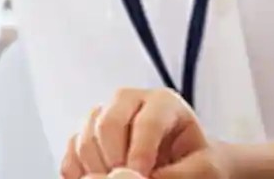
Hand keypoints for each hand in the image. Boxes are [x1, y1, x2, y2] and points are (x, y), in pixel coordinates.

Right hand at [61, 88, 229, 178]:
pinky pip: (70, 152)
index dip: (141, 153)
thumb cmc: (199, 165)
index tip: (141, 175)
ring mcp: (105, 115)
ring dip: (97, 168)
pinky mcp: (87, 136)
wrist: (187, 166)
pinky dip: (78, 171)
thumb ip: (177, 174)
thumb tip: (132, 177)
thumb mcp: (203, 169)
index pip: (146, 121)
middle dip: (114, 158)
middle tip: (124, 178)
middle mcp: (130, 101)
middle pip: (107, 122)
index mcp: (163, 102)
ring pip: (85, 137)